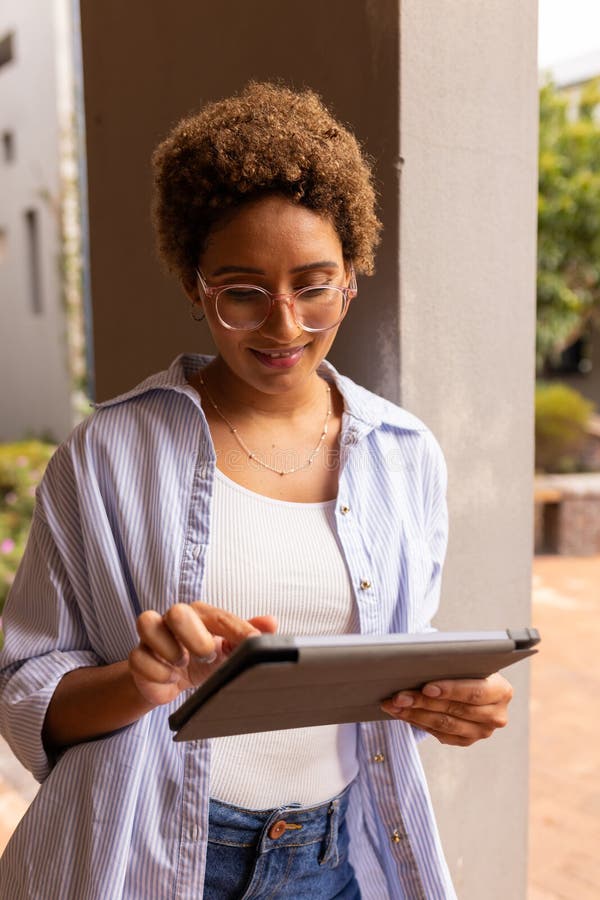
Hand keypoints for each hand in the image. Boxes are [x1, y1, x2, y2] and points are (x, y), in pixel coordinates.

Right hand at [129, 601, 276, 706]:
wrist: (173, 680)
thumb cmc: (203, 657)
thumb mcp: (229, 648)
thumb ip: (248, 634)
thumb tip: (272, 622)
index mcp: (201, 614)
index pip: (220, 616)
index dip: (238, 631)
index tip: (253, 646)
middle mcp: (174, 618)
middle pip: (177, 611)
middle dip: (195, 638)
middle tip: (207, 656)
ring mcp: (153, 636)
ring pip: (147, 623)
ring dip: (170, 651)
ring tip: (183, 665)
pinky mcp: (138, 656)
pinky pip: (139, 659)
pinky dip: (157, 673)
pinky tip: (170, 679)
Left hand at [380, 673, 512, 745]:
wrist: (470, 681)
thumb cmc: (465, 666)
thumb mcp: (465, 660)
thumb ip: (453, 660)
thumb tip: (422, 658)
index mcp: (502, 690)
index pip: (475, 692)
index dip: (450, 690)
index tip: (426, 687)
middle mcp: (496, 715)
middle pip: (456, 710)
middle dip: (423, 702)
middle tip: (398, 695)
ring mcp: (482, 731)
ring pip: (445, 724)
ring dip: (415, 714)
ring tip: (394, 704)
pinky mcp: (467, 740)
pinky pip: (439, 734)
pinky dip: (418, 722)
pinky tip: (401, 713)